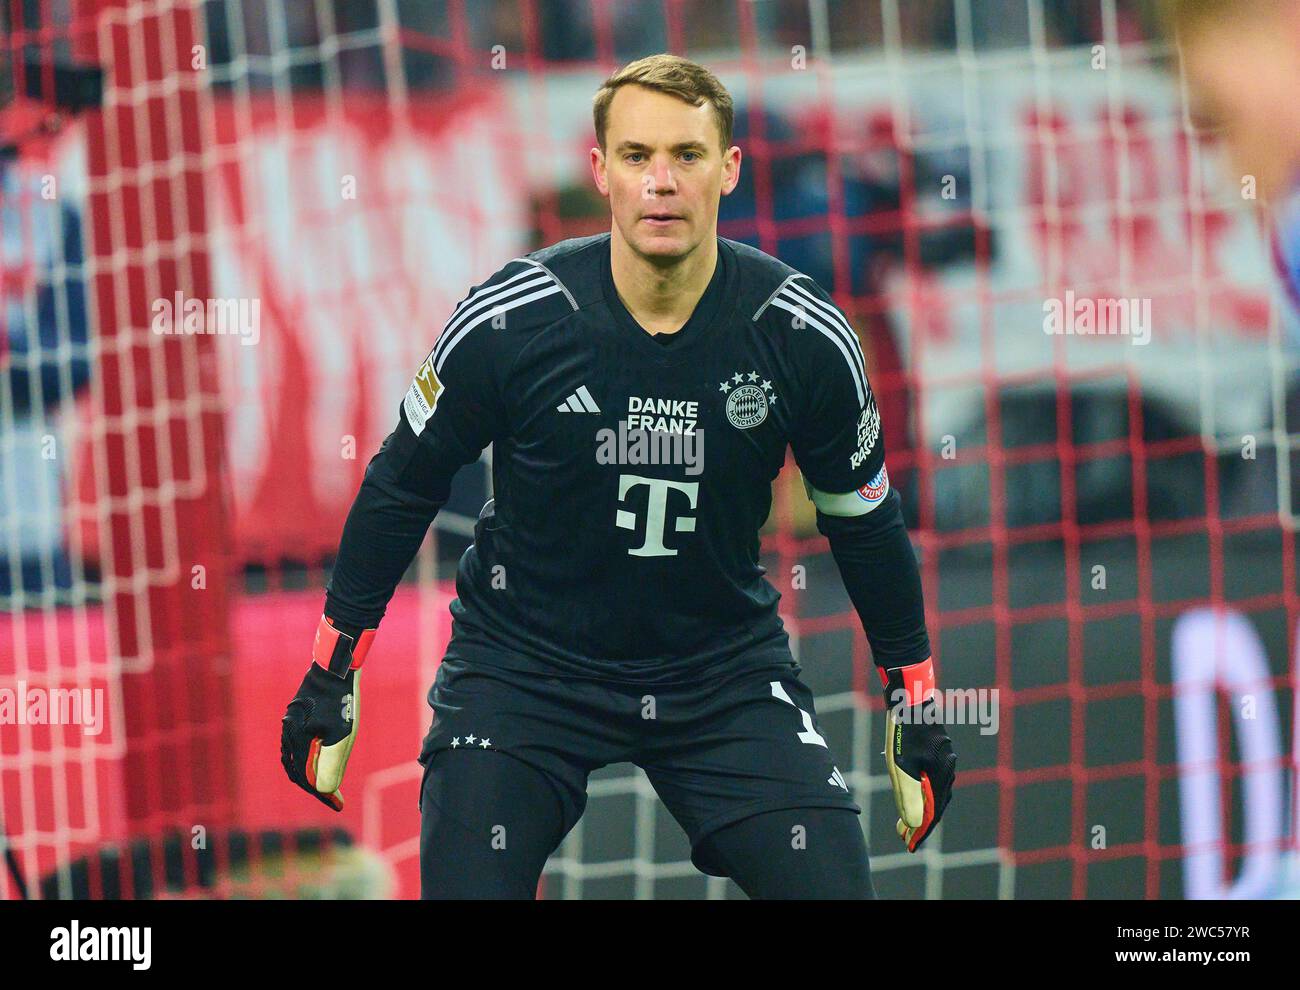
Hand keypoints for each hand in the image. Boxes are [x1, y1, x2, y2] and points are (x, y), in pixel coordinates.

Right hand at [280, 616, 373, 810]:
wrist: (337, 666)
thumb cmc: (341, 700)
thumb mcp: (342, 734)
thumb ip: (332, 763)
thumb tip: (324, 790)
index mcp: (295, 740)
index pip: (305, 778)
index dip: (322, 794)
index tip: (338, 805)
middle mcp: (289, 732)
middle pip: (298, 769)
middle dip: (316, 786)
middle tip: (334, 798)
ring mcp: (292, 722)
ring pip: (298, 756)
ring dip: (311, 772)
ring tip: (327, 784)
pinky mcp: (299, 713)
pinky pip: (302, 742)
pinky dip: (311, 755)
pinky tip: (322, 756)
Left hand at [879, 657, 955, 851]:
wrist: (910, 695)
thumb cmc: (904, 730)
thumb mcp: (901, 766)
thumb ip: (909, 796)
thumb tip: (913, 825)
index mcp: (942, 774)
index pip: (933, 812)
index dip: (920, 832)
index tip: (908, 846)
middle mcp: (947, 768)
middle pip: (936, 804)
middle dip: (921, 823)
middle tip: (904, 837)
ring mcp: (943, 758)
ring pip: (934, 791)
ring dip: (922, 807)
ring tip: (906, 821)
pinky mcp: (936, 750)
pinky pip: (932, 778)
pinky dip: (923, 792)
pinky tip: (913, 792)